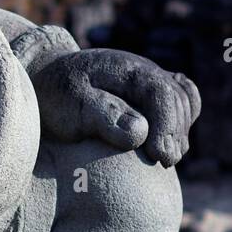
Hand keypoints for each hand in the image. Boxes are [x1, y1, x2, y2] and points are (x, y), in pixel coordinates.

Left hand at [32, 48, 200, 166]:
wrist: (48, 84)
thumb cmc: (57, 96)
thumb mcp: (70, 105)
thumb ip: (103, 115)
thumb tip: (140, 132)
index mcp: (124, 68)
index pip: (160, 92)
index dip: (166, 124)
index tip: (160, 155)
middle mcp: (143, 71)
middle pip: (177, 98)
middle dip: (175, 132)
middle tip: (165, 162)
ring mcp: (150, 81)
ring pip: (184, 102)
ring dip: (179, 131)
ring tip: (166, 158)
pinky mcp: (150, 96)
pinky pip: (181, 103)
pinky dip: (181, 122)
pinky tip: (170, 143)